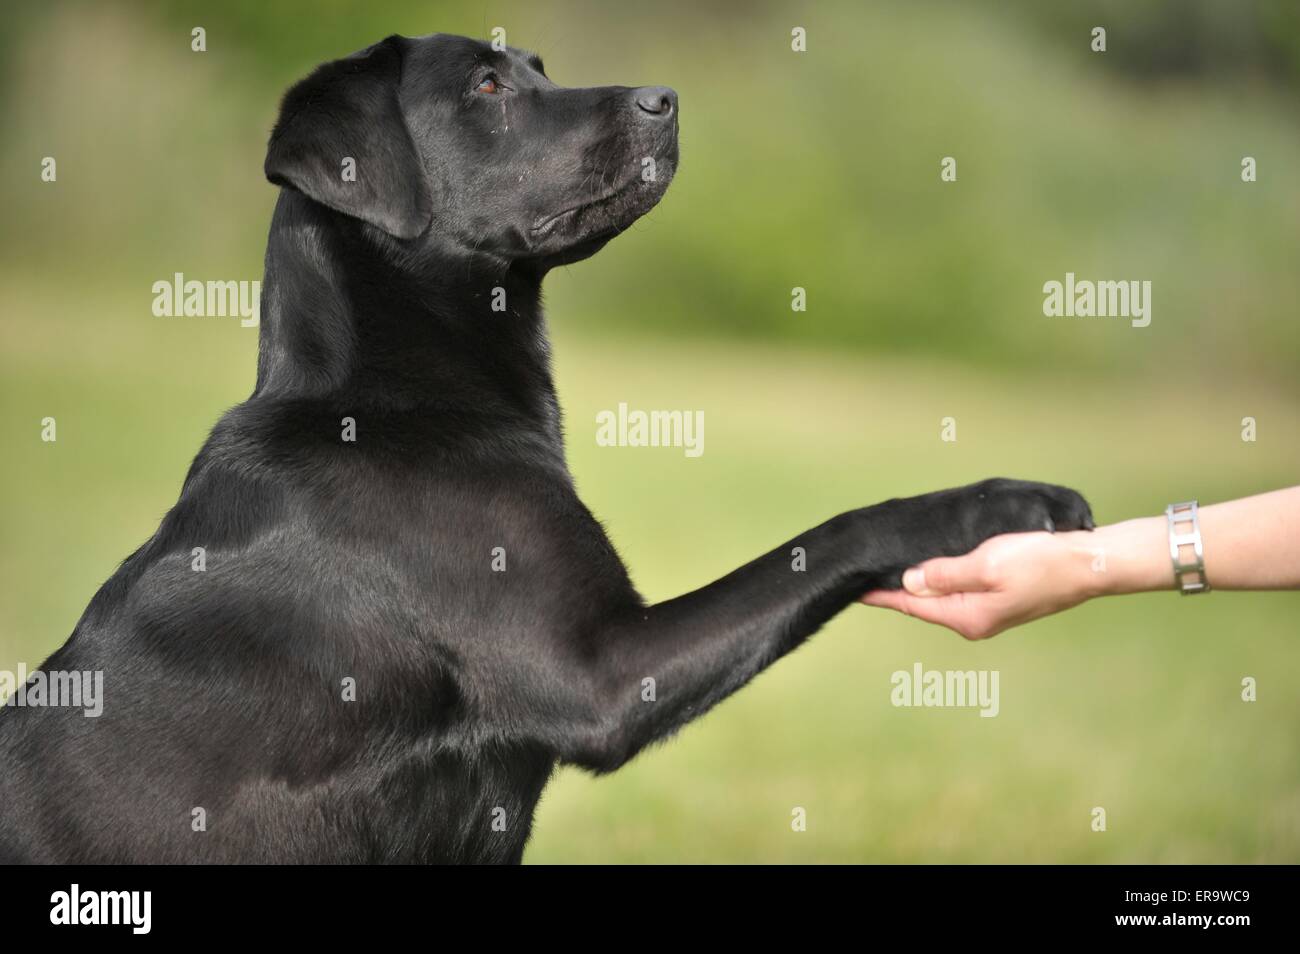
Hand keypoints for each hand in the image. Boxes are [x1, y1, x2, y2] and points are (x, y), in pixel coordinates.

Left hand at [859, 530, 1101, 638]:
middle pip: (924, 603)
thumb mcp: (986, 564)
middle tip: (865, 574)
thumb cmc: (1040, 560)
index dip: (883, 594)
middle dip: (895, 590)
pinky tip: (931, 569)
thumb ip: (944, 575)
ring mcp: (989, 613)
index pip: (912, 604)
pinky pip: (960, 590)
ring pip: (942, 597)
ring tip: (889, 570)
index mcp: (967, 616)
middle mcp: (974, 621)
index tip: (855, 587)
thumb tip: (908, 584)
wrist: (1089, 564)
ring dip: (918, 584)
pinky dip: (941, 580)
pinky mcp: (1001, 601)